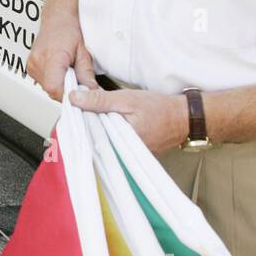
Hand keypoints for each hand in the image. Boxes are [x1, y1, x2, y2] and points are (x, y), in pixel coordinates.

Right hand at [26, 10, 97, 100]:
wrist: (57, 18)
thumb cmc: (68, 30)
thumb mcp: (83, 52)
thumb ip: (86, 74)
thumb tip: (90, 91)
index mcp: (51, 57)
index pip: (54, 87)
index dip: (67, 94)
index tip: (78, 94)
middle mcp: (38, 62)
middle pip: (51, 90)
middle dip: (66, 90)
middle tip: (76, 80)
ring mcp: (32, 65)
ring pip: (47, 88)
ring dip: (59, 85)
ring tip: (68, 71)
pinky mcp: (30, 68)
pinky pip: (43, 82)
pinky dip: (53, 80)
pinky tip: (60, 71)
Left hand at [68, 86, 189, 154]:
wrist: (182, 118)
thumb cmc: (158, 108)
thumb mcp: (126, 99)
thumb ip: (100, 100)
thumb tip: (74, 98)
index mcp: (118, 142)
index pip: (88, 136)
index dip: (80, 124)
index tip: (74, 113)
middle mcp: (121, 154)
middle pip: (94, 141)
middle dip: (87, 128)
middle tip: (83, 114)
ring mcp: (126, 157)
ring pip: (103, 143)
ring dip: (97, 131)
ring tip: (96, 119)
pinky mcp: (130, 155)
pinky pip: (113, 145)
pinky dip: (108, 135)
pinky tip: (107, 126)